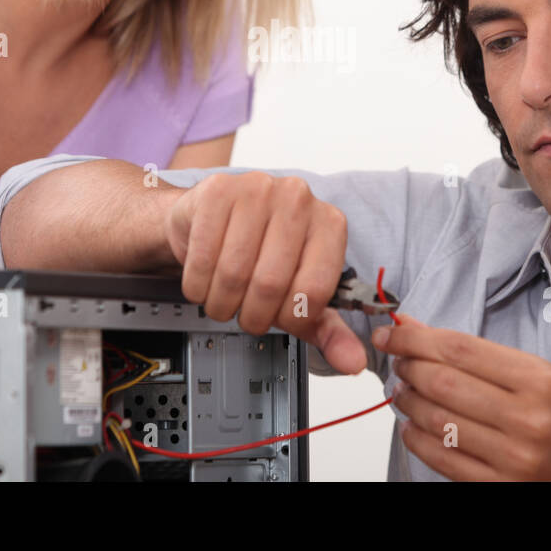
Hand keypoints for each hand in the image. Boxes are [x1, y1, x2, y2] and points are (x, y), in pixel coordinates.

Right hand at [165, 171, 366, 374]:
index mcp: (329, 223)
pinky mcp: (217, 190)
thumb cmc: (260, 252)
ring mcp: (257, 189)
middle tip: (246, 314)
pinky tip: (204, 277)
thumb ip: (328, 328)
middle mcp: (298, 199)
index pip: (314, 291)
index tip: (281, 319)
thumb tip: (352, 361)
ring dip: (221, 302)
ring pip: (233, 273)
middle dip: (252, 315)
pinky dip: (198, 283)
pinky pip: (203, 258)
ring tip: (224, 298)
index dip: (290, 319)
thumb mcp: (299, 290)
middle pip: (271, 284)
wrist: (212, 218)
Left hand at [373, 315, 550, 479]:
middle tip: (398, 362)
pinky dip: (416, 438)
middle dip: (408, 367)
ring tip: (403, 391)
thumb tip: (412, 328)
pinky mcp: (498, 487)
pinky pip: (441, 458)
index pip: (460, 349)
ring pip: (437, 421)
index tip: (391, 332)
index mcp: (539, 380)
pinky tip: (411, 425)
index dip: (415, 338)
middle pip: (443, 382)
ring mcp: (513, 458)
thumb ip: (475, 353)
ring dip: (407, 402)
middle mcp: (528, 418)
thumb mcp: (535, 376)